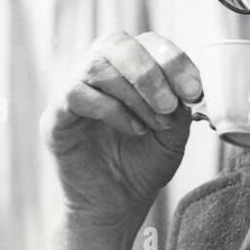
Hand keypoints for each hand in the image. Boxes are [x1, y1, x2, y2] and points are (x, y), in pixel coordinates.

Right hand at [41, 32, 202, 228]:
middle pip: (116, 42)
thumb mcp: (173, 134)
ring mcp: (73, 92)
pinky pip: (76, 94)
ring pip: (96, 66)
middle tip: (170, 105)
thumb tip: (185, 88)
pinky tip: (133, 130)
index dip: (173, 60)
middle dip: (150, 72)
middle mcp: (98, 74)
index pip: (146, 42)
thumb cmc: (142, 165)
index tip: (194, 91)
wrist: (118, 206)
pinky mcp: (55, 117)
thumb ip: (179, 106)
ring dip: (134, 94)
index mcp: (127, 70)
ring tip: (154, 124)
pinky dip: (111, 110)